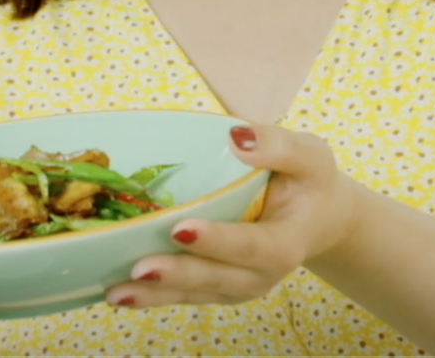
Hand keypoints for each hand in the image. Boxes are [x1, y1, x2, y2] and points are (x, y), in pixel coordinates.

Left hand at [104, 123, 362, 307]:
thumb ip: (277, 145)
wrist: (318, 217)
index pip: (253, 246)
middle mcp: (262, 274)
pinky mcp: (219, 288)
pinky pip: (185, 296)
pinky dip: (153, 297)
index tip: (182, 230)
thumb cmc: (310, 181)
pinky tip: (119, 294)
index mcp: (287, 242)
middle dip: (178, 274)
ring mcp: (238, 286)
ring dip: (155, 294)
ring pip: (195, 294)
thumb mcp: (309, 155)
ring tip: (116, 292)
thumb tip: (237, 137)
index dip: (219, 241)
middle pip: (217, 277)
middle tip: (140, 267)